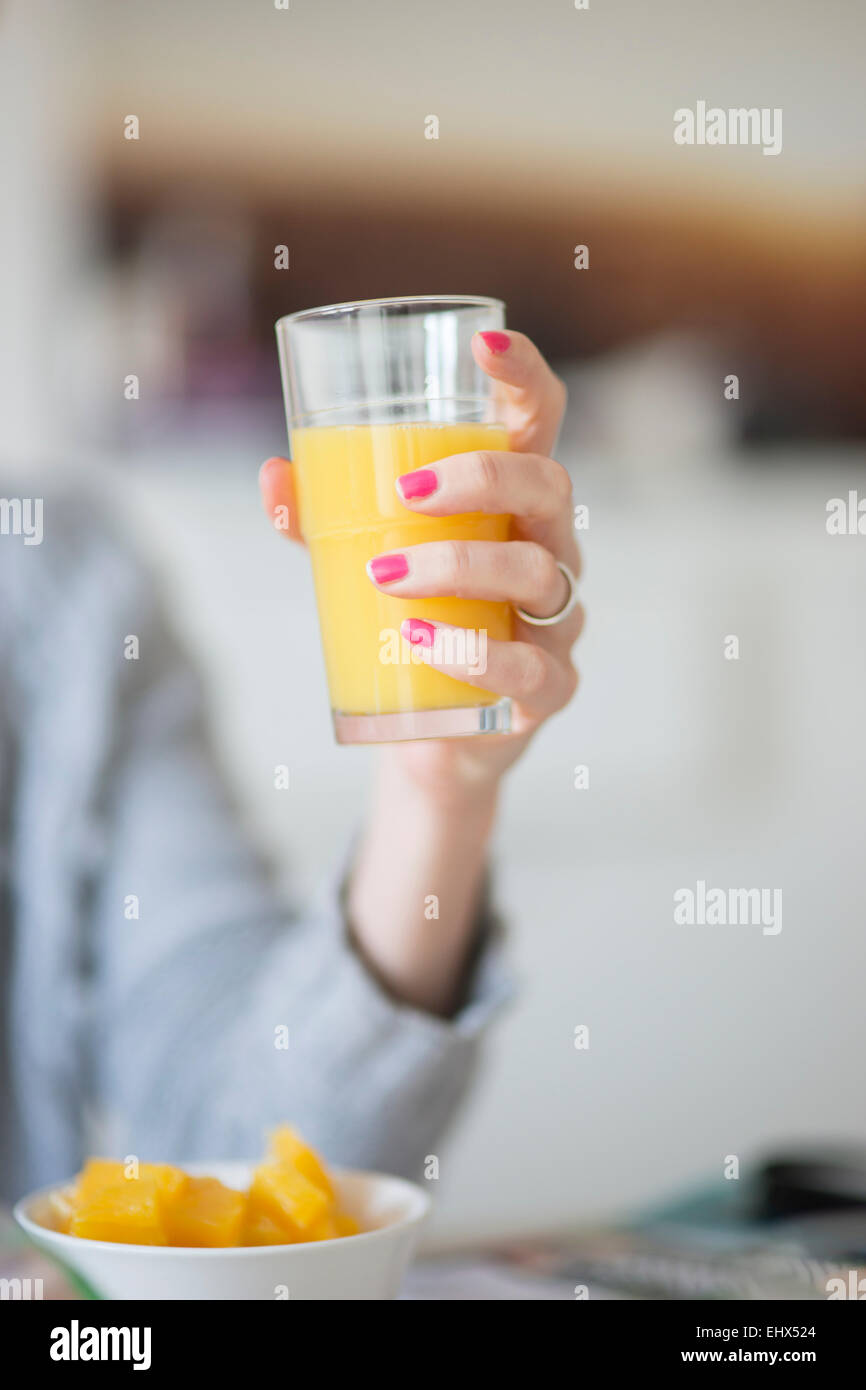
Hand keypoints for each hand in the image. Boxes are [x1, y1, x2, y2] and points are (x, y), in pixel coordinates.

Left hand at [259, 329, 583, 1011]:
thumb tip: (275, 475)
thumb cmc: (412, 627)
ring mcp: (556, 621)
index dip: (525, 377)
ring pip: (538, 572)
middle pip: (550, 486)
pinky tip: (421, 639)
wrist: (434, 737)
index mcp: (512, 506)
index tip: (485, 341)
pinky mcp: (548, 689)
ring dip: (461, 564)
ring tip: (387, 576)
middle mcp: (549, 552)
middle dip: (483, 476)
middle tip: (405, 492)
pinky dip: (472, 652)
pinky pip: (528, 667)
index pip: (539, 426)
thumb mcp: (364, 565)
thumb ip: (324, 521)